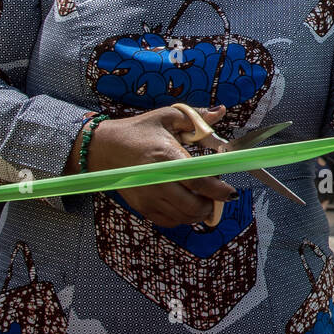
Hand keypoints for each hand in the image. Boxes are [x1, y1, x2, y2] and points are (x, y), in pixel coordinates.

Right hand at [82, 105, 236, 228]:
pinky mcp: (142, 207)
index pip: (198, 180)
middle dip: (211, 204)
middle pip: (192, 205)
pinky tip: (187, 203)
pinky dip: (183, 217)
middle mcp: (157, 180)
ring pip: (183, 217)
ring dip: (199, 212)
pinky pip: (170, 221)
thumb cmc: (137, 131)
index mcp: (166, 156)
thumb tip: (220, 111)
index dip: (218, 190)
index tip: (230, 192)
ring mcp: (148, 196)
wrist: (103, 148)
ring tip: (204, 198)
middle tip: (217, 194)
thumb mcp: (166, 117)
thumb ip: (196, 118)